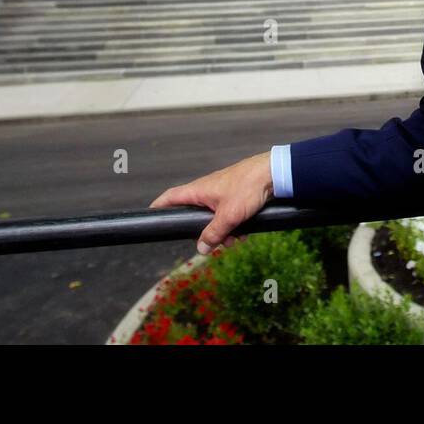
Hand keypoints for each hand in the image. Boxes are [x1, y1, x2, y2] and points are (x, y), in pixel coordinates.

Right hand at [149, 151, 274, 255]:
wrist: (274, 173)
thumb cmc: (248, 187)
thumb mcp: (229, 216)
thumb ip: (213, 234)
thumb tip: (201, 249)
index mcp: (198, 190)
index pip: (170, 197)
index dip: (158, 207)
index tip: (150, 216)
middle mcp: (207, 190)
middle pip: (195, 215)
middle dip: (204, 232)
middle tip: (215, 243)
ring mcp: (221, 192)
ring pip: (214, 218)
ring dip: (223, 232)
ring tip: (236, 239)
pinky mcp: (235, 195)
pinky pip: (228, 215)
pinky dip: (234, 225)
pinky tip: (245, 233)